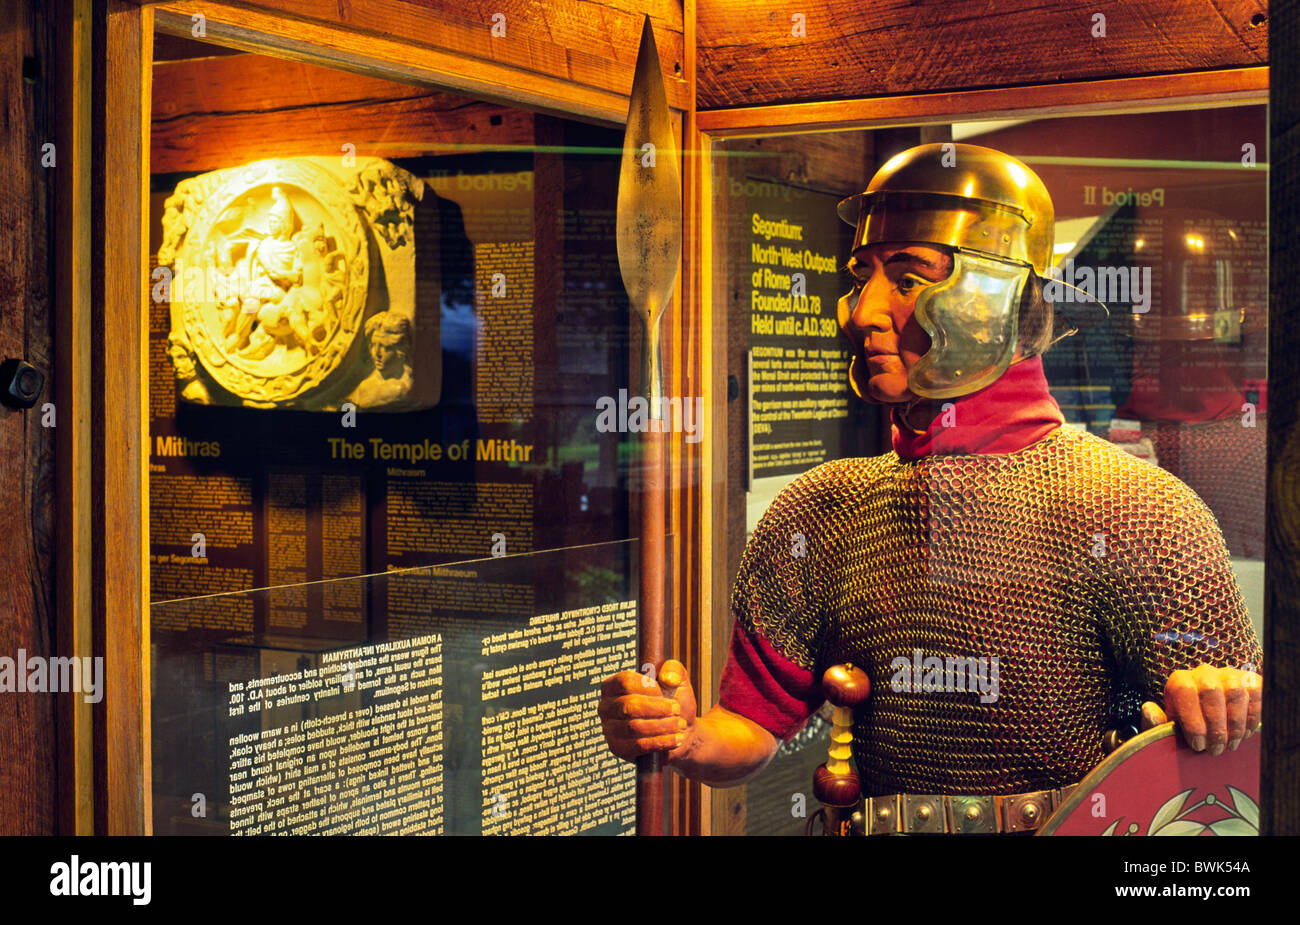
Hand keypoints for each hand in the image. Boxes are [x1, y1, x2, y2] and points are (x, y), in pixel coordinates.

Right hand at [598, 659, 696, 762]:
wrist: (681, 731)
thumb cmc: (674, 702)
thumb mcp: (678, 680)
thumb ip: (674, 669)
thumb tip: (667, 678)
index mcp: (613, 686)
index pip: (625, 682)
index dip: (648, 687)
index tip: (664, 690)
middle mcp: (606, 706)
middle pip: (628, 705)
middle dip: (657, 708)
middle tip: (676, 709)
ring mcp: (610, 729)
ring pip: (634, 727)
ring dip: (662, 726)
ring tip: (679, 724)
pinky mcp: (619, 749)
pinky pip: (638, 746)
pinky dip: (661, 741)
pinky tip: (676, 738)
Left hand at [1140, 664, 1261, 754]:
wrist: (1209, 718)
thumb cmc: (1187, 724)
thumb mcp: (1167, 726)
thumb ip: (1154, 721)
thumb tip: (1149, 710)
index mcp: (1180, 681)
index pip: (1184, 691)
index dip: (1193, 720)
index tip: (1198, 745)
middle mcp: (1204, 672)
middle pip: (1211, 691)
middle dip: (1215, 725)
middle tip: (1215, 750)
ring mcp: (1228, 674)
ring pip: (1235, 693)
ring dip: (1234, 724)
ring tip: (1229, 745)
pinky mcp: (1249, 681)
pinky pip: (1255, 694)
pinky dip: (1252, 716)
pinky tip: (1244, 734)